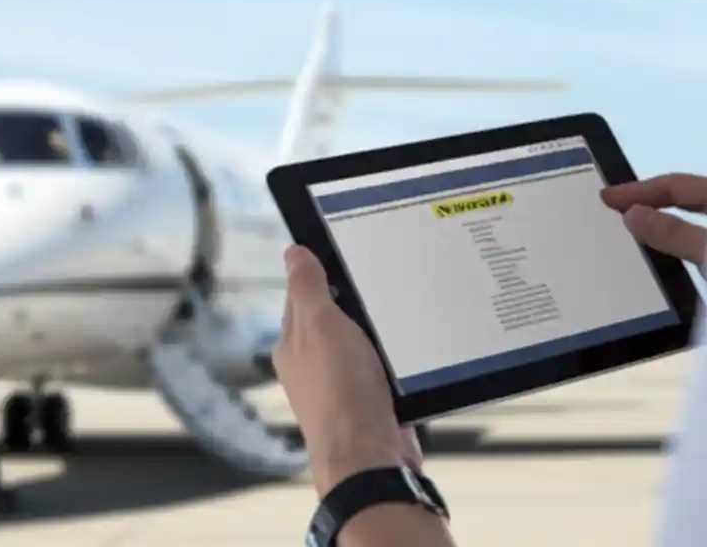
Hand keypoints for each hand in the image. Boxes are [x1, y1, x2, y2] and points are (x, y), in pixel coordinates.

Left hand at [272, 245, 423, 495]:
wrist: (370, 454)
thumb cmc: (339, 389)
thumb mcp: (320, 324)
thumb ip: (308, 287)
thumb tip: (294, 252)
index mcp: (292, 344)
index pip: (303, 296)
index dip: (324, 273)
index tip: (353, 253)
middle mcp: (312, 365)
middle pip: (336, 319)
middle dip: (357, 302)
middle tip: (387, 278)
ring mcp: (342, 385)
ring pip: (363, 344)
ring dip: (381, 331)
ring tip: (405, 307)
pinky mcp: (371, 402)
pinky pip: (384, 368)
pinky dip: (396, 357)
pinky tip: (413, 346)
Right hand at [600, 173, 706, 268]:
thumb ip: (675, 233)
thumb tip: (632, 213)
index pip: (676, 185)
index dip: (640, 190)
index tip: (606, 198)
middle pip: (688, 197)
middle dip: (652, 200)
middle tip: (618, 209)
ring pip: (699, 219)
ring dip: (669, 222)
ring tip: (641, 233)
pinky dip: (685, 244)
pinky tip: (678, 260)